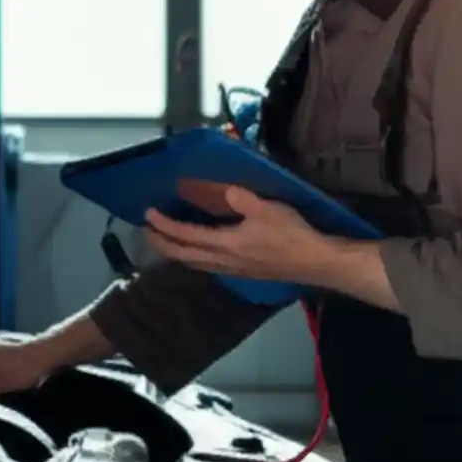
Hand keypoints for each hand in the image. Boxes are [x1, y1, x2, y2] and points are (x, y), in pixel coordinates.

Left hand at [145, 184, 330, 283]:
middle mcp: (222, 261)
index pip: (185, 235)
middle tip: (147, 230)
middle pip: (182, 255)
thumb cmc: (290, 234)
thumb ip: (240, 197)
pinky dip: (192, 258)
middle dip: (161, 243)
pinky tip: (197, 251)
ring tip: (166, 241)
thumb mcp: (267, 208)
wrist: (313, 262)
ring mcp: (231, 270)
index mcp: (225, 243)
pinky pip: (206, 267)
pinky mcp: (242, 273)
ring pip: (193, 264)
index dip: (164, 225)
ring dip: (175, 253)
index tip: (148, 214)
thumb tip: (222, 189)